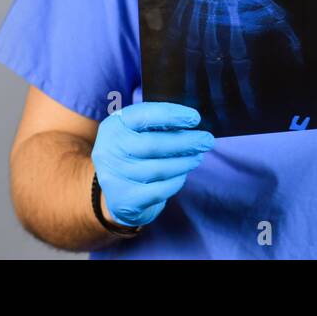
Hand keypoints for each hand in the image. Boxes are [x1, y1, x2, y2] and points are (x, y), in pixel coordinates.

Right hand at [90, 101, 214, 227]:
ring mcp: (113, 177)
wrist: (118, 192)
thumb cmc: (136, 153)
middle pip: (153, 144)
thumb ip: (159, 124)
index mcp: (114, 126)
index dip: (172, 115)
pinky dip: (176, 181)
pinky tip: (183, 174)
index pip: (143, 115)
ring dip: (185, 162)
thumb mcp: (138, 132)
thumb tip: (193, 122)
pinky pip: (159, 190)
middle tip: (207, 140)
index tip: (195, 118)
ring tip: (197, 157)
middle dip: (186, 142)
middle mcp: (109, 150)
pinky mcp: (124, 200)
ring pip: (159, 169)